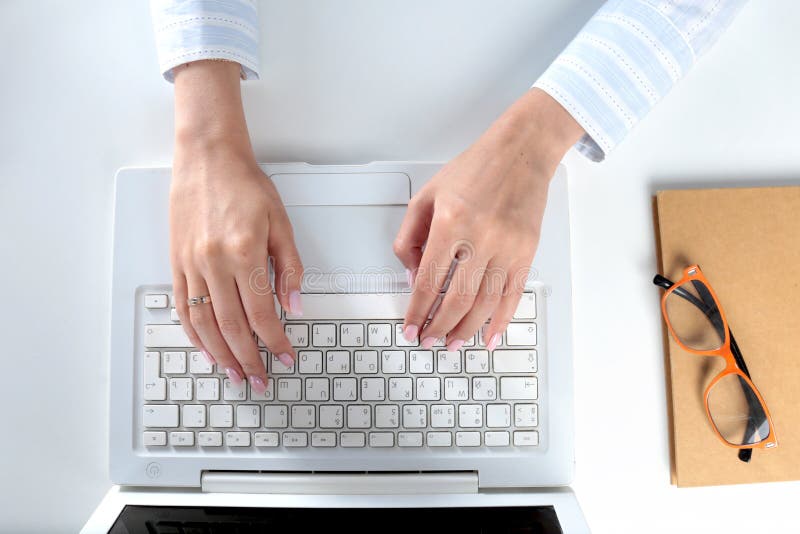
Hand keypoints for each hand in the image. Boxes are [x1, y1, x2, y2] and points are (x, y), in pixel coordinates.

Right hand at [170, 61, 302, 392]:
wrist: (207, 158)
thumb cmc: (245, 185)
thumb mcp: (280, 223)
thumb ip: (289, 268)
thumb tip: (294, 306)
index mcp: (245, 253)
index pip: (262, 313)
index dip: (274, 341)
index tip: (284, 356)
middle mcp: (214, 263)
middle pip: (232, 326)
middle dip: (248, 359)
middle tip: (259, 379)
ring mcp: (191, 265)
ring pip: (205, 323)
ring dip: (220, 354)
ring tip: (233, 374)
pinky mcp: (177, 262)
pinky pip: (183, 306)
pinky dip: (193, 333)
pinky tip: (205, 348)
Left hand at [394, 88, 582, 350]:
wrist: (520, 152)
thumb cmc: (474, 169)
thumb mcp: (428, 195)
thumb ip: (411, 236)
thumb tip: (410, 274)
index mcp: (451, 222)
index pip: (428, 280)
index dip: (418, 310)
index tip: (411, 327)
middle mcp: (480, 236)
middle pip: (456, 298)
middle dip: (439, 327)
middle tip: (429, 341)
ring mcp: (507, 247)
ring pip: (484, 303)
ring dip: (466, 330)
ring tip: (452, 344)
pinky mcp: (526, 251)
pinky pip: (512, 295)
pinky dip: (500, 321)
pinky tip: (489, 337)